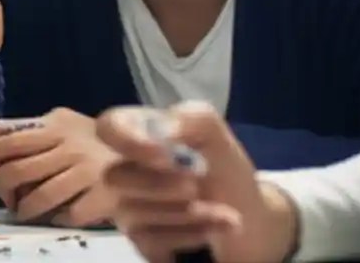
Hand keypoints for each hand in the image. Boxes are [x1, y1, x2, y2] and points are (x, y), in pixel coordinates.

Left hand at [0, 107, 118, 227]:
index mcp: (54, 129)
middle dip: (3, 190)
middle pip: (15, 173)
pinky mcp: (104, 196)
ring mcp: (87, 174)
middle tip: (9, 197)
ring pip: (39, 198)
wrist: (145, 150)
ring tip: (25, 211)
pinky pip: (70, 214)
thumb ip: (28, 125)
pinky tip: (56, 216)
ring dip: (24, 210)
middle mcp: (69, 149)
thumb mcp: (62, 120)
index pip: (5, 144)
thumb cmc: (94, 137)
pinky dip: (58, 218)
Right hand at [98, 103, 297, 262]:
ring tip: (226, 213)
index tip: (162, 155)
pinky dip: (191, 234)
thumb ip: (191, 119)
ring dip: (187, 213)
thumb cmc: (227, 171)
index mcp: (140, 136)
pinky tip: (218, 228)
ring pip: (133, 212)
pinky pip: (150, 240)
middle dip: (160, 185)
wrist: (251, 220)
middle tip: (197, 185)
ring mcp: (130, 206)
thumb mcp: (217, 134)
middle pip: (115, 177)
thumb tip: (162, 132)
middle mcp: (127, 170)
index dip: (127, 140)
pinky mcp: (141, 239)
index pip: (109, 127)